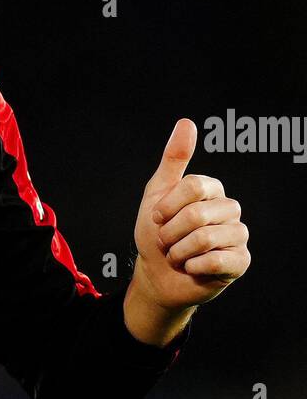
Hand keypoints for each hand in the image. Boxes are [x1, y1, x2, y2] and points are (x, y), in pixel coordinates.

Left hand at [129, 118, 249, 331]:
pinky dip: (193, 267)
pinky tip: (192, 268)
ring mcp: (238, 235)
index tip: (158, 218)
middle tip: (167, 242)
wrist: (157, 275)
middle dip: (170, 233)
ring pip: (205, 238)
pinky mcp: (241, 261)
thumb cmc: (156, 233)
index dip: (167, 206)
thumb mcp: (157, 194)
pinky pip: (216, 261)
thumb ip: (173, 159)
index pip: (193, 186)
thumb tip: (187, 122)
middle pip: (197, 214)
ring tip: (178, 255)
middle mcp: (229, 209)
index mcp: (212, 189)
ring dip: (179, 252)